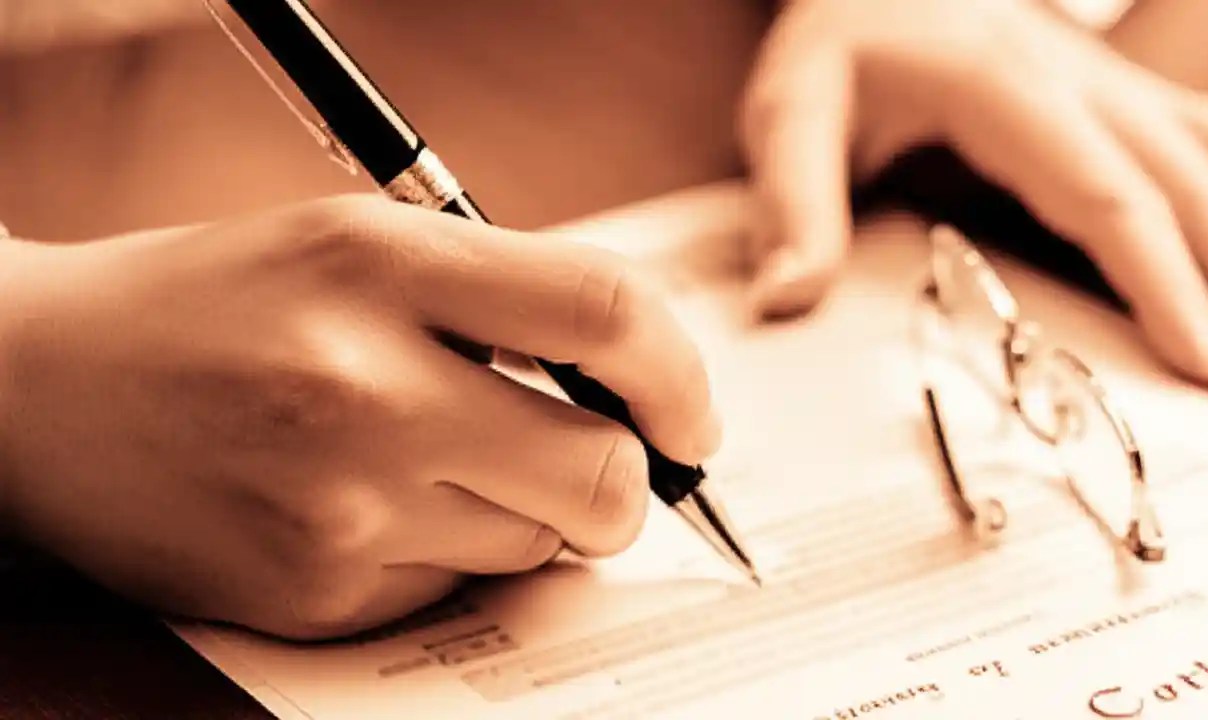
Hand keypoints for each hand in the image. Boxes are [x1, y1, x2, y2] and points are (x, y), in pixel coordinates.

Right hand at [0, 194, 719, 639]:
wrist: (40, 388)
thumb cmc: (214, 301)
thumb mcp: (354, 242)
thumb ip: (499, 296)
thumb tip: (633, 387)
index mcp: (379, 263)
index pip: (605, 313)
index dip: (679, 375)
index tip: (688, 414)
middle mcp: (360, 385)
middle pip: (601, 473)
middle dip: (626, 480)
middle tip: (595, 463)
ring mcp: (336, 505)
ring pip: (539, 544)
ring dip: (527, 512)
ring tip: (437, 461)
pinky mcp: (313, 593)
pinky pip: (457, 587)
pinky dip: (449, 552)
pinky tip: (371, 506)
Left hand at [741, 0, 1207, 390]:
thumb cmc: (840, 47)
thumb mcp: (791, 108)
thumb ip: (792, 202)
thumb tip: (784, 302)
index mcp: (1008, 91)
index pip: (1110, 197)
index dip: (1167, 284)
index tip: (1206, 368)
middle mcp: (1087, 83)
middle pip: (1197, 187)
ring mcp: (1120, 90)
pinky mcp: (1129, 104)